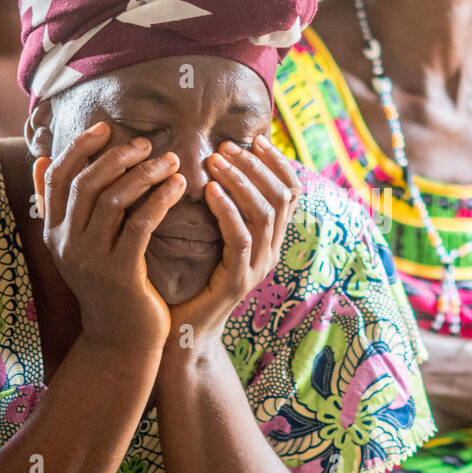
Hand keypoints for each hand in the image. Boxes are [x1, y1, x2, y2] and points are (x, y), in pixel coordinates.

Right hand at [35, 122, 182, 354]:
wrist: (121, 342)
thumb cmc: (107, 286)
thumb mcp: (76, 246)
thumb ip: (58, 206)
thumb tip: (38, 161)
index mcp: (53, 233)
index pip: (57, 177)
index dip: (78, 148)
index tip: (105, 128)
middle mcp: (66, 244)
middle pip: (86, 183)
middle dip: (117, 156)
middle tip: (147, 143)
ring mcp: (90, 260)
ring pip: (114, 199)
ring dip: (144, 173)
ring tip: (171, 160)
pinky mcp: (120, 273)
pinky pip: (140, 223)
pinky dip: (160, 198)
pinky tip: (178, 186)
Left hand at [167, 134, 300, 353]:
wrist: (180, 334)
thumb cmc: (189, 280)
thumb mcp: (210, 237)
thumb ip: (221, 206)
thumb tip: (216, 158)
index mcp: (269, 239)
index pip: (291, 192)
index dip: (278, 163)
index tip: (255, 138)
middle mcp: (270, 252)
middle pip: (282, 197)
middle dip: (257, 165)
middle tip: (227, 146)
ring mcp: (257, 268)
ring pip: (264, 214)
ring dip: (241, 181)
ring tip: (216, 160)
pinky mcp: (237, 282)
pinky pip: (240, 238)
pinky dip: (227, 210)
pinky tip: (209, 191)